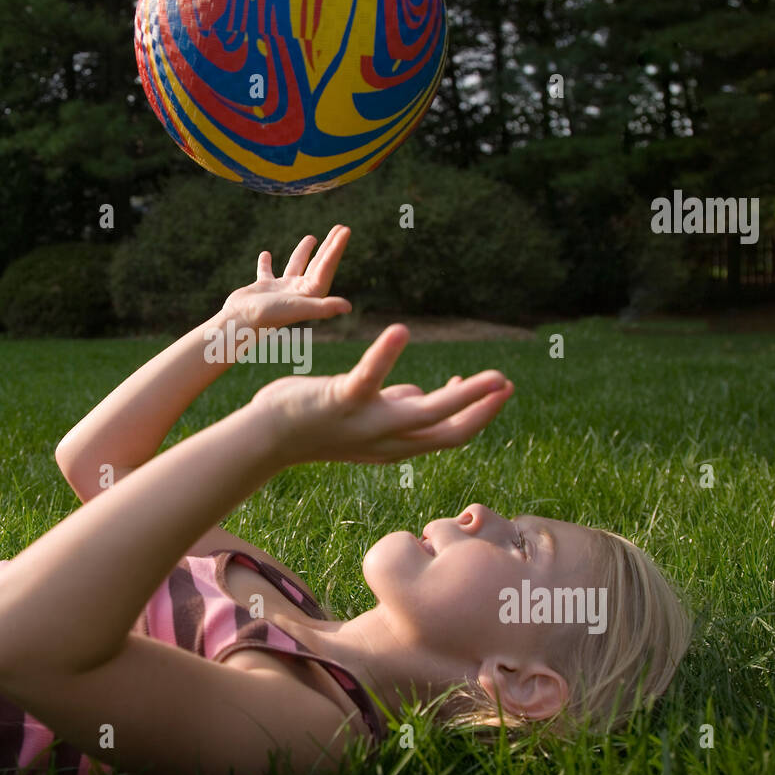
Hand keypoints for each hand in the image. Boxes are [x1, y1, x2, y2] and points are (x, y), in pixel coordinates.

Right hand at [221, 225, 352, 329]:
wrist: (239, 322)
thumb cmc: (269, 316)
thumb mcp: (299, 308)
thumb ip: (324, 307)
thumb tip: (348, 307)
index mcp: (309, 294)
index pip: (326, 266)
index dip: (337, 248)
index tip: (346, 230)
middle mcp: (298, 292)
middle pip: (317, 264)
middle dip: (329, 246)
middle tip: (340, 228)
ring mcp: (280, 290)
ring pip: (295, 266)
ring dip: (304, 252)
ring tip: (312, 237)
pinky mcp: (263, 288)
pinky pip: (267, 272)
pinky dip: (266, 263)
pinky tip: (265, 253)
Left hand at [250, 324, 514, 463]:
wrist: (265, 436)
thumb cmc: (311, 422)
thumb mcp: (362, 419)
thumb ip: (393, 406)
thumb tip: (419, 394)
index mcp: (393, 444)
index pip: (447, 436)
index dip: (476, 416)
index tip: (497, 391)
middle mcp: (385, 441)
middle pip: (448, 432)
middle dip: (483, 409)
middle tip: (509, 383)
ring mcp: (366, 424)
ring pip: (425, 415)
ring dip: (463, 396)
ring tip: (490, 375)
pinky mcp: (341, 402)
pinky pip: (370, 377)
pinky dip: (386, 355)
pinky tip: (401, 330)